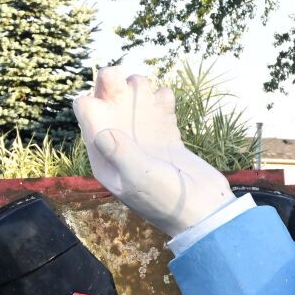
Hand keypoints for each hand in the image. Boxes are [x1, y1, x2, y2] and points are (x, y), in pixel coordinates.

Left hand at [73, 67, 234, 237]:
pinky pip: (159, 110)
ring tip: (151, 92)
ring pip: (134, 102)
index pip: (88, 118)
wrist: (206, 212)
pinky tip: (166, 100)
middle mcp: (120, 144)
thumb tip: (100, 126)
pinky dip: (161, 99)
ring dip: (140, 89)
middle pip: (109, 103)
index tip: (112, 96)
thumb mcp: (140, 178)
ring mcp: (144, 140)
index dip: (94, 100)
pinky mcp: (168, 138)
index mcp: (104, 156)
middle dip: (115, 86)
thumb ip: (120, 151)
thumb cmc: (168, 200)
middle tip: (133, 82)